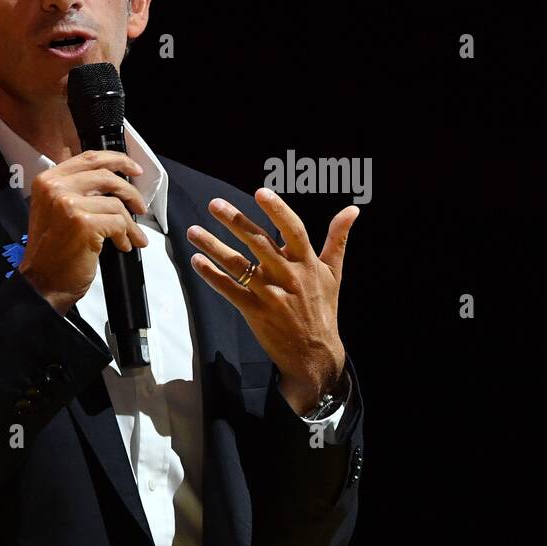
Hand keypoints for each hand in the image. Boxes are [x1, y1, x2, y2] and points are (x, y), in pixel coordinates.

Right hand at [17, 150, 150, 314]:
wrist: (43, 282)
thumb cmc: (53, 250)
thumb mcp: (55, 209)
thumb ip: (76, 190)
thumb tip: (112, 179)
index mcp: (48, 180)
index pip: (89, 158)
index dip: (117, 160)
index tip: (133, 168)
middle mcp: (56, 188)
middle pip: (107, 176)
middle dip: (131, 191)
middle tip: (141, 205)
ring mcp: (69, 204)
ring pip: (116, 204)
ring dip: (130, 223)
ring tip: (133, 236)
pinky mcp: (84, 224)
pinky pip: (118, 223)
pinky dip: (126, 236)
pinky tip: (122, 246)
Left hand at [187, 187, 358, 414]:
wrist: (315, 353)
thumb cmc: (323, 308)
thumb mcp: (334, 272)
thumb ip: (338, 239)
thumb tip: (353, 209)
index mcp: (307, 263)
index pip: (293, 230)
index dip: (277, 210)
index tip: (260, 192)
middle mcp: (288, 275)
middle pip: (258, 243)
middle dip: (235, 222)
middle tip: (214, 204)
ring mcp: (270, 294)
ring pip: (238, 265)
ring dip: (213, 246)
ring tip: (193, 230)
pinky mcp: (255, 312)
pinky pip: (230, 290)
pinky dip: (212, 276)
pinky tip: (197, 261)